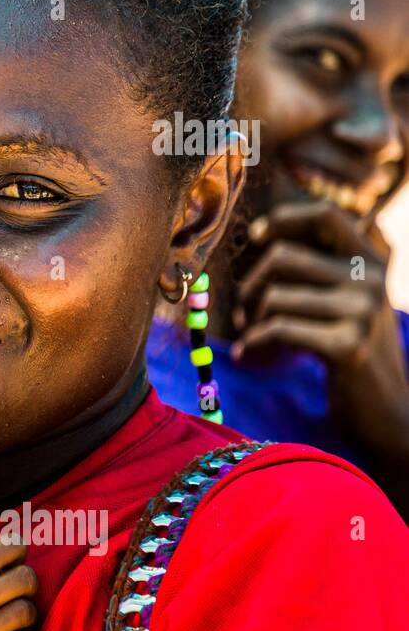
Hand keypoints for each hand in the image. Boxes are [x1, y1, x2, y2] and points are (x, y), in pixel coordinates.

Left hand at [232, 201, 408, 466]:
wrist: (388, 414)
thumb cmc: (352, 355)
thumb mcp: (347, 304)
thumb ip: (319, 272)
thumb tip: (263, 239)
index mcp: (372, 263)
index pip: (325, 215)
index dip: (284, 219)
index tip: (255, 236)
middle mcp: (371, 280)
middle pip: (283, 256)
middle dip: (250, 286)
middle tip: (241, 313)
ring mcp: (363, 312)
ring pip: (274, 296)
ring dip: (250, 320)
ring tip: (251, 337)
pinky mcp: (347, 345)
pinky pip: (277, 329)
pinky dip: (252, 343)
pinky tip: (247, 354)